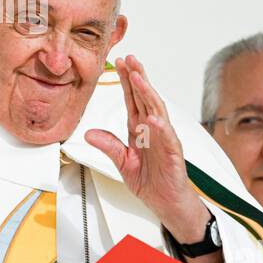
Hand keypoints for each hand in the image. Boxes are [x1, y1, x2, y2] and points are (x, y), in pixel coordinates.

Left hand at [84, 54, 208, 244]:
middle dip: (138, 77)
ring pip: (157, 111)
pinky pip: (167, 138)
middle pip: (145, 98)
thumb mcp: (122, 162)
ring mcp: (164, 139)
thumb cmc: (151, 181)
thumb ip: (109, 146)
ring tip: (139, 77)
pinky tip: (153, 117)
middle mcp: (153, 130)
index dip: (127, 81)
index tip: (119, 63)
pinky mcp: (173, 154)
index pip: (133, 99)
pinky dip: (160, 127)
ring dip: (148, 93)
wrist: (167, 203)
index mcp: (140, 129)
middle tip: (130, 59)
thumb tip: (89, 133)